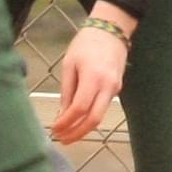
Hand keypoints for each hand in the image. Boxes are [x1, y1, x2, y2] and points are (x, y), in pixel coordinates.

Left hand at [51, 6, 133, 143]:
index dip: (66, 123)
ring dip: (83, 128)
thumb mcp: (70, 64)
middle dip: (77, 133)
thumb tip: (62, 114)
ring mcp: (115, 89)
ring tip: (67, 134)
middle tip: (62, 140)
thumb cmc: (86, 44)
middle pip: (94, 119)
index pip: (79, 108)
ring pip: (100, 116)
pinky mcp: (117, 89)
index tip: (54, 130)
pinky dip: (89, 117)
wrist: (111, 31)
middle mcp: (108, 86)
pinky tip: (77, 120)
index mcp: (93, 78)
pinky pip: (102, 107)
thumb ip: (67, 90)